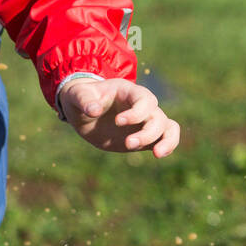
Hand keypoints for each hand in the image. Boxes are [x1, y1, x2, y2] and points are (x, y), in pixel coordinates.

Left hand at [58, 78, 179, 156]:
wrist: (82, 112)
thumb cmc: (81, 98)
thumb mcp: (77, 95)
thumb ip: (85, 100)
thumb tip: (94, 110)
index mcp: (128, 91)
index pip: (144, 99)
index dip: (136, 112)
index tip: (118, 122)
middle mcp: (141, 105)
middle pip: (158, 117)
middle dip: (147, 133)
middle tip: (128, 144)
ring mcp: (145, 120)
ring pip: (168, 127)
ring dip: (165, 141)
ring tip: (156, 154)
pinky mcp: (144, 136)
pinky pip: (166, 138)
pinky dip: (168, 146)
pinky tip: (158, 154)